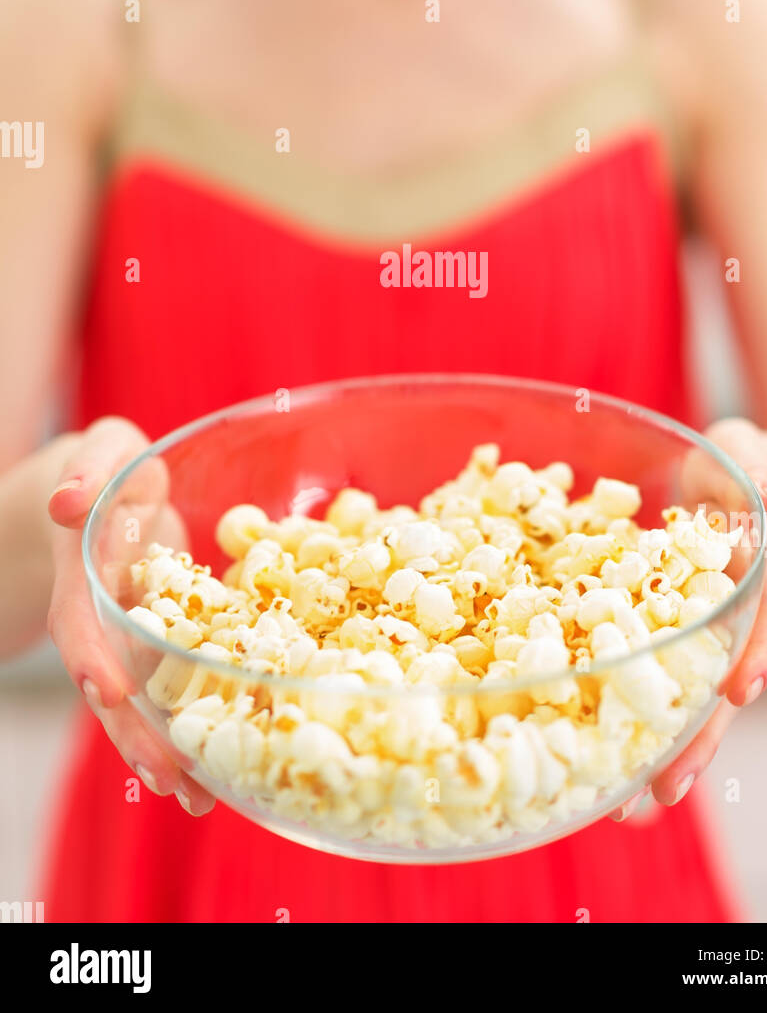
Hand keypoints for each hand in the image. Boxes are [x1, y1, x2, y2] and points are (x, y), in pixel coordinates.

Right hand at [47, 416, 214, 816]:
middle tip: (168, 777)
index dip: (93, 654)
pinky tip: (215, 772)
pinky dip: (188, 729)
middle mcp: (100, 615)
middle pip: (109, 681)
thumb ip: (89, 468)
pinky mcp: (158, 647)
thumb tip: (68, 501)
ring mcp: (125, 638)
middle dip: (133, 731)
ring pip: (137, 704)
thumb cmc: (111, 467)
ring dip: (160, 749)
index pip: (80, 618)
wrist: (103, 494)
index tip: (111, 691)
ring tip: (196, 798)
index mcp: (83, 569)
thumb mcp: (102, 450)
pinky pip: (167, 693)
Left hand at [616, 417, 766, 816]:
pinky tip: (597, 773)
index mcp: (749, 576)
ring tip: (623, 805)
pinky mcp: (652, 638)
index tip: (743, 691)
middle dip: (699, 738)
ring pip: (680, 703)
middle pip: (718, 687)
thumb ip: (758, 478)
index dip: (755, 654)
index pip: (761, 620)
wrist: (724, 481)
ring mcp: (691, 636)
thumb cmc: (732, 468)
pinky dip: (621, 726)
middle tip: (669, 787)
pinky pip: (639, 686)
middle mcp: (724, 619)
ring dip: (656, 751)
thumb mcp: (743, 460)